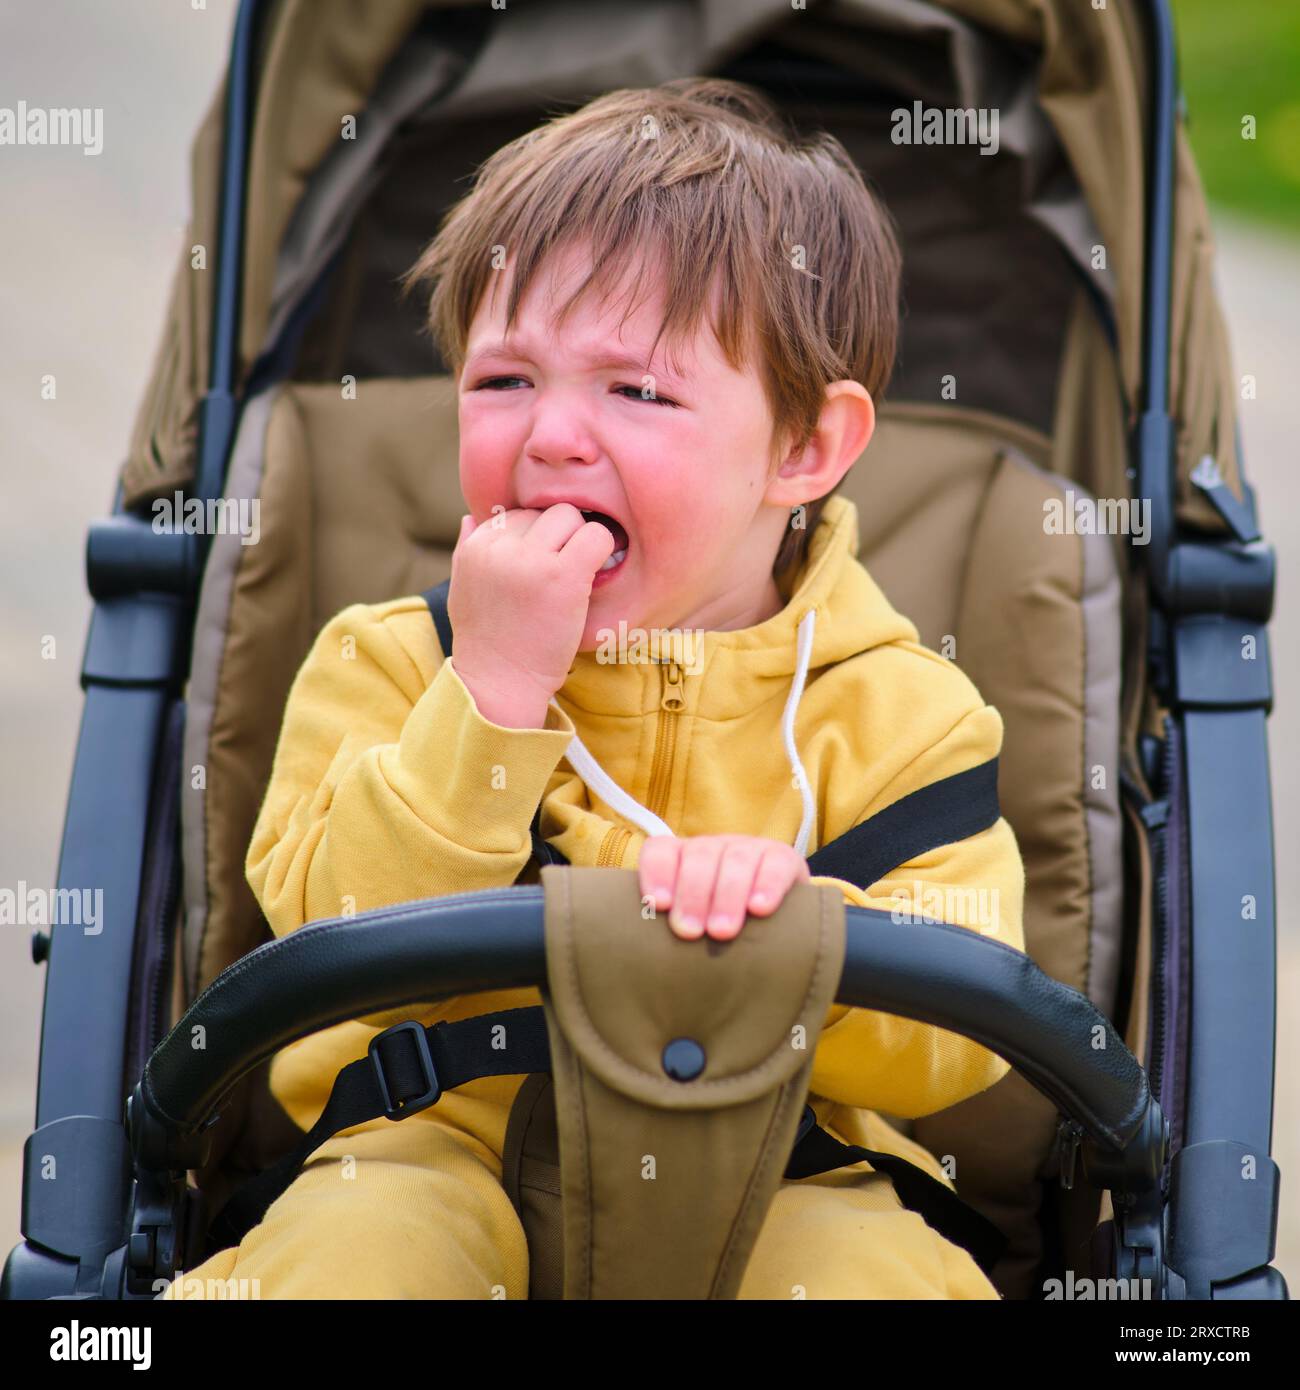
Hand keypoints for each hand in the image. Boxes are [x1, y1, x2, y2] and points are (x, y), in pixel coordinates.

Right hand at [447, 505, 615, 724]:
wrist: (499, 685)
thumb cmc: (486, 644)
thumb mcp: (462, 591)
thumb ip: (466, 550)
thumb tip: (471, 518)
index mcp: (475, 546)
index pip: (517, 513)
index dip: (536, 539)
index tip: (542, 567)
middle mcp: (499, 546)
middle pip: (546, 512)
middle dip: (559, 537)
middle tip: (564, 571)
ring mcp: (531, 559)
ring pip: (571, 517)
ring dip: (580, 542)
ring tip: (575, 576)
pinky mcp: (562, 575)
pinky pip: (597, 537)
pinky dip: (603, 551)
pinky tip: (592, 578)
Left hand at [638, 834, 810, 940]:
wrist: (781, 924)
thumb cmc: (719, 930)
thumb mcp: (694, 928)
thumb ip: (670, 938)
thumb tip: (646, 981)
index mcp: (684, 859)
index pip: (662, 851)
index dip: (657, 872)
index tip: (659, 905)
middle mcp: (715, 848)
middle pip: (698, 855)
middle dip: (692, 894)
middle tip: (689, 932)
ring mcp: (750, 849)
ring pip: (735, 859)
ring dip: (726, 895)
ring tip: (721, 931)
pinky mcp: (784, 859)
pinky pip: (776, 864)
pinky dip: (767, 884)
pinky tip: (759, 909)